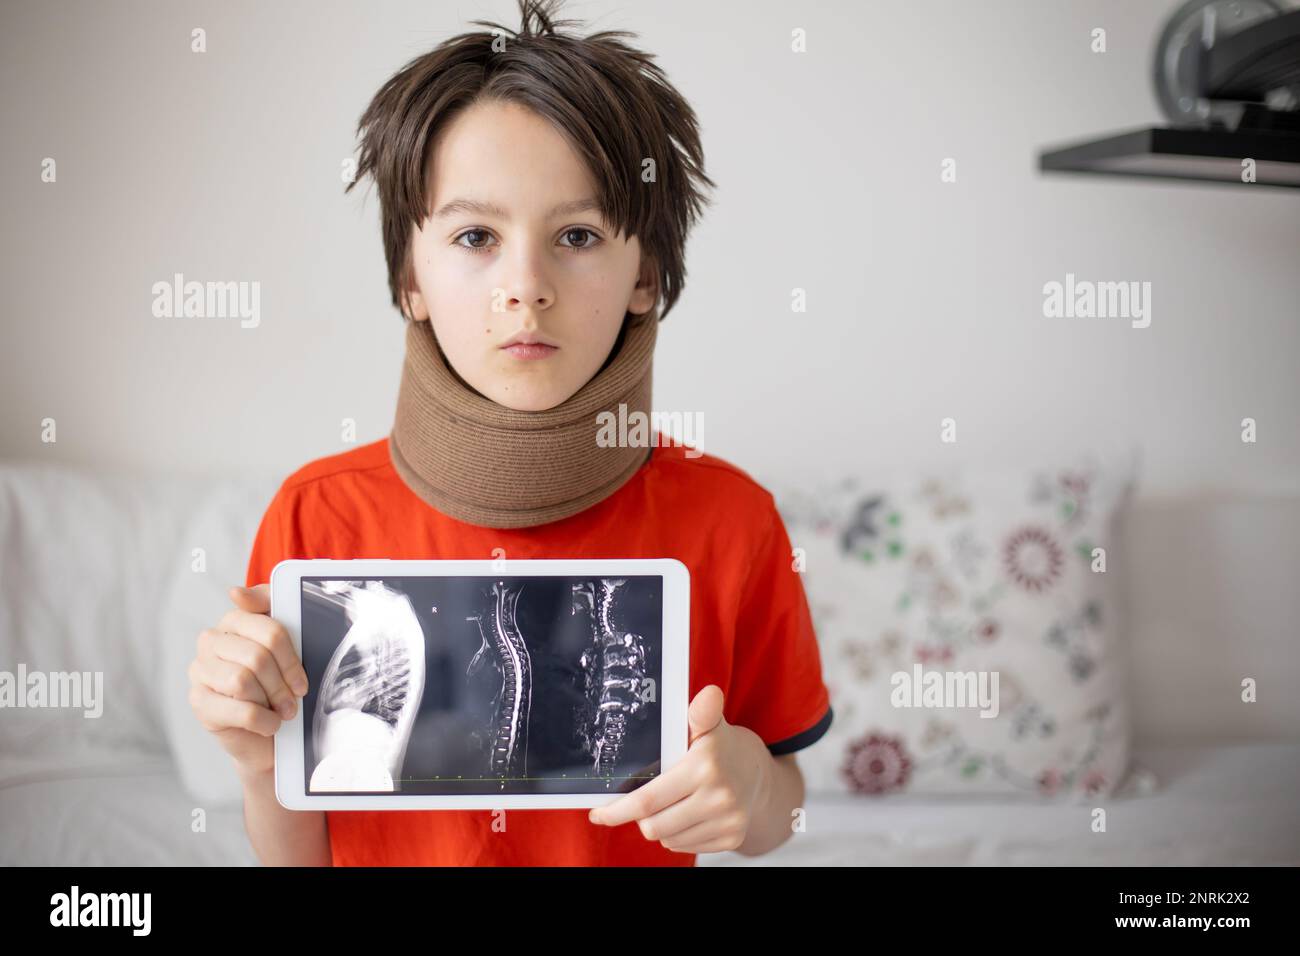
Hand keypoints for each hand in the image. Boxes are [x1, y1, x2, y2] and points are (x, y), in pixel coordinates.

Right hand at [187, 584, 309, 775]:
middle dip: (281, 684)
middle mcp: (211, 641)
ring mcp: (200, 671)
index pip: (270, 630)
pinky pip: (238, 710)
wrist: (270, 733)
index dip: (292, 659)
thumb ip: (270, 605)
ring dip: (271, 702)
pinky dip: (263, 721)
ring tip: (282, 712)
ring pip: (242, 681)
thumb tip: (235, 592)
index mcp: (235, 620)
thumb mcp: (290, 642)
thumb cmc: (280, 683)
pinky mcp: (198, 701)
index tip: (302, 681)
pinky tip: (269, 724)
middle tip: (294, 700)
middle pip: (257, 657)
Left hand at [587, 684, 770, 853]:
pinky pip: (686, 847)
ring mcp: (728, 820)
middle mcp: (719, 796)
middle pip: (654, 825)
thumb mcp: (709, 725)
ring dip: (660, 825)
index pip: (649, 799)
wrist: (758, 772)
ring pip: (668, 839)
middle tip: (642, 800)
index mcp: (704, 766)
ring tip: (670, 803)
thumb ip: (701, 712)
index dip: (617, 810)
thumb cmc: (721, 747)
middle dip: (638, 817)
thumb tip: (709, 694)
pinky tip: (687, 815)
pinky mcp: (733, 838)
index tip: (598, 813)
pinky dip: (678, 836)